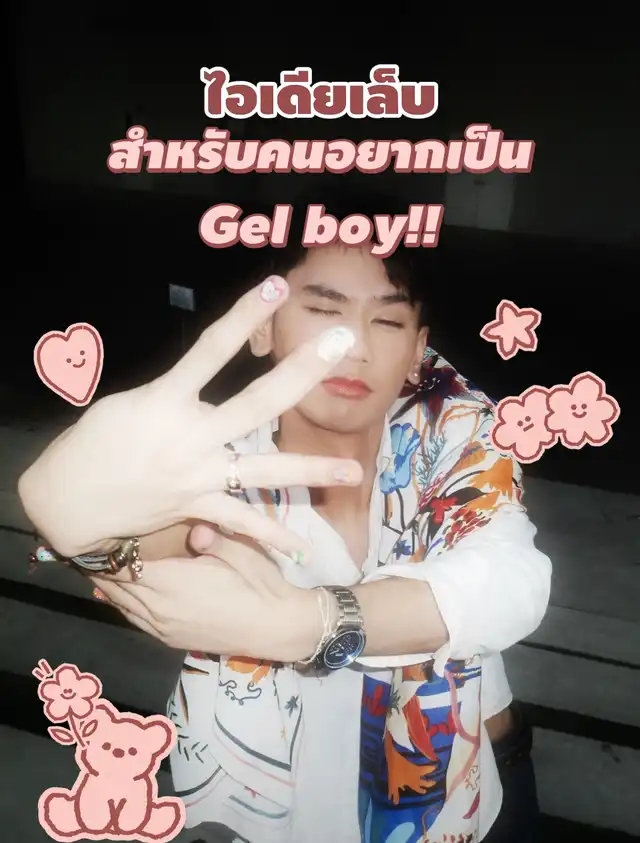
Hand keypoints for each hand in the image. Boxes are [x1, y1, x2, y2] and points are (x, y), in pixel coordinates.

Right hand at [19, 277, 362, 559]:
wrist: (69, 501)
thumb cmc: (92, 443)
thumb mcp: (128, 403)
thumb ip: (173, 392)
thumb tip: (203, 383)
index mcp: (166, 401)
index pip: (211, 350)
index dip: (244, 315)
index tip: (277, 287)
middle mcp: (191, 438)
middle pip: (256, 403)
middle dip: (300, 372)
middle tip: (340, 344)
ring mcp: (200, 477)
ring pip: (264, 471)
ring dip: (310, 471)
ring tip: (353, 473)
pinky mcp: (198, 508)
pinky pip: (240, 523)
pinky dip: (269, 537)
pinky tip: (300, 551)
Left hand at [91, 553, 317, 661]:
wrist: (278, 627)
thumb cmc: (260, 584)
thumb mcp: (240, 550)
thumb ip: (211, 536)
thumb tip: (193, 528)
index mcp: (174, 584)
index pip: (126, 565)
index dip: (107, 550)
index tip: (95, 531)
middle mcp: (160, 609)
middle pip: (117, 586)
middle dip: (100, 566)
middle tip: (86, 542)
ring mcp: (163, 628)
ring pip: (122, 605)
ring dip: (108, 585)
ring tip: (93, 564)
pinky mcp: (170, 639)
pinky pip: (134, 619)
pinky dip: (121, 603)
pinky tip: (114, 592)